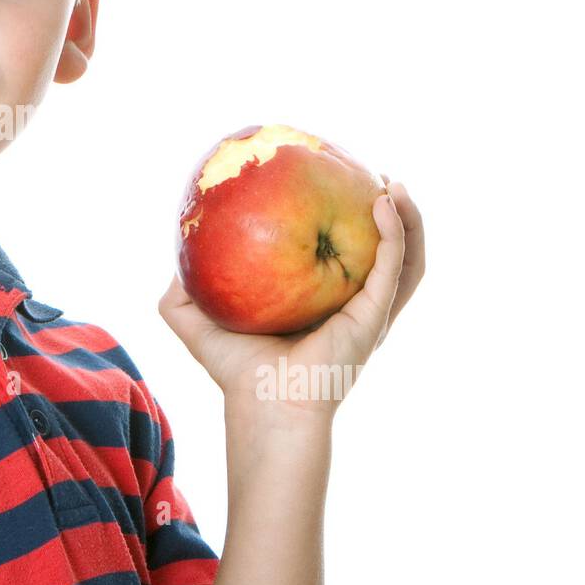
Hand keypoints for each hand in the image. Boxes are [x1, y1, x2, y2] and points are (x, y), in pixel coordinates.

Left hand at [158, 178, 424, 422]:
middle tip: (374, 178)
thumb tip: (177, 258)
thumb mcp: (196, 321)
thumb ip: (182, 291)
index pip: (346, 257)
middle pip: (387, 254)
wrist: (263, 406)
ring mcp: (369, 313)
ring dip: (408, 220)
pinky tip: (382, 202)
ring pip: (406, 259)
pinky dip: (395, 234)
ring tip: (393, 185)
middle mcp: (353, 307)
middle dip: (392, 215)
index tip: (337, 184)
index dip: (348, 223)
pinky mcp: (374, 317)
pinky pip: (393, 267)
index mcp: (323, 303)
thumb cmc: (236, 371)